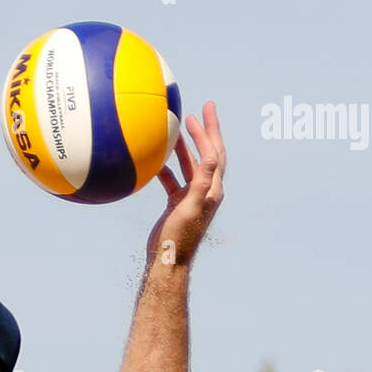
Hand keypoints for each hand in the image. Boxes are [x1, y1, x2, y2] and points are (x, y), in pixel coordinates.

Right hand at [146, 101, 225, 268]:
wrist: (168, 260)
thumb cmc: (179, 238)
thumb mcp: (191, 207)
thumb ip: (202, 182)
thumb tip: (211, 156)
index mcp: (212, 190)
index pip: (214, 154)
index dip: (209, 131)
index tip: (202, 111)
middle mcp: (205, 191)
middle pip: (208, 154)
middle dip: (205, 132)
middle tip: (200, 110)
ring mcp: (191, 197)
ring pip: (189, 165)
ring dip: (184, 147)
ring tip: (175, 129)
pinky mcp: (178, 204)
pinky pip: (174, 180)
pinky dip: (166, 168)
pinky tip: (157, 160)